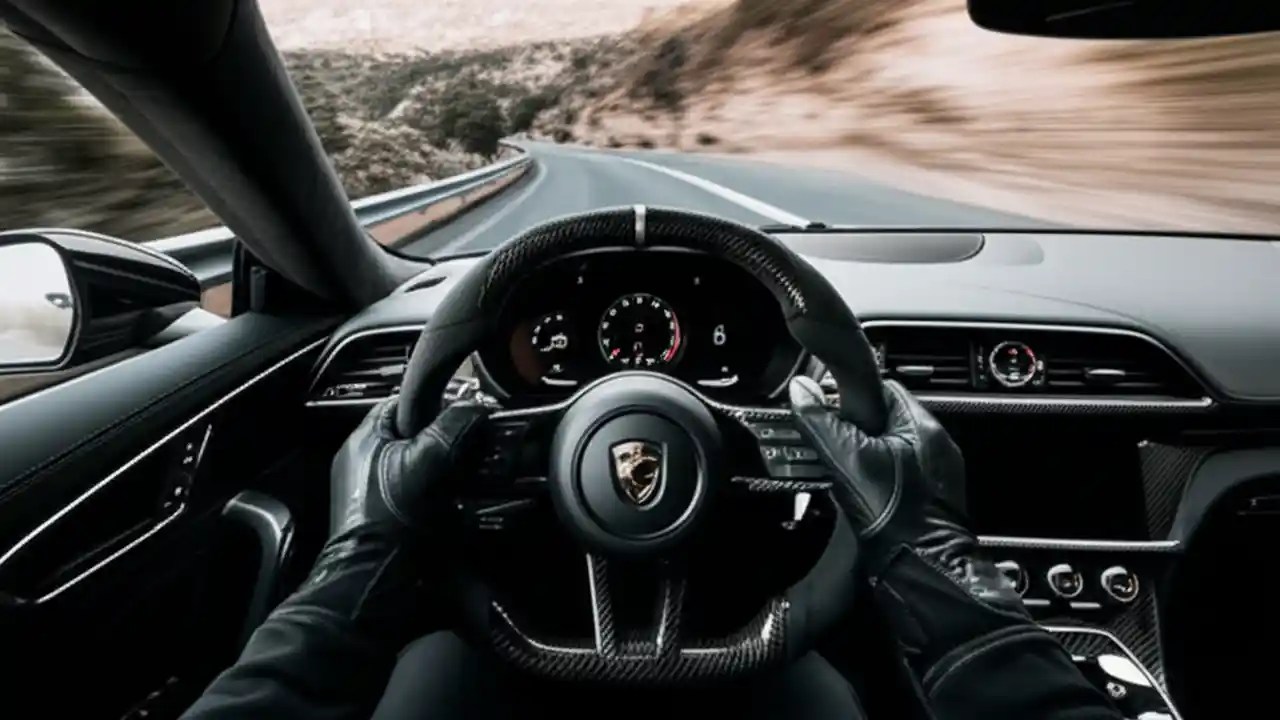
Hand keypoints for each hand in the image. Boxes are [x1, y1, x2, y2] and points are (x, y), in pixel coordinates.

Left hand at [329, 397, 490, 536]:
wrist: (379, 584)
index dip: (438, 403)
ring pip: (426, 468)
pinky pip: (427, 498)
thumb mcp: (428, 460)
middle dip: (450, 441)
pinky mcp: (393, 522)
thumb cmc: (392, 518)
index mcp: (364, 439)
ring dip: (454, 472)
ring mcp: (378, 496)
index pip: (404, 402)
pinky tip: (467, 505)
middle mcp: (366, 465)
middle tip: (479, 447)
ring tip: (479, 477)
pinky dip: (449, 499)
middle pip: (419, 437)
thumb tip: (478, 408)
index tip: (467, 414)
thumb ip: (454, 425)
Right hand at [788, 376, 1029, 677]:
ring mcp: (937, 475)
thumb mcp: (847, 461)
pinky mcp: (933, 500)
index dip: (850, 394)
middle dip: (856, 427)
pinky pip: (901, 475)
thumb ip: (821, 422)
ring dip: (866, 454)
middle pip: (886, 419)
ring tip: (841, 469)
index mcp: (922, 425)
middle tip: (828, 441)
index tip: (827, 407)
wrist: (922, 573)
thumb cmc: (896, 519)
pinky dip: (878, 478)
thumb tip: (801, 390)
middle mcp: (937, 446)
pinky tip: (861, 493)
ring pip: (893, 448)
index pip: (883, 387)